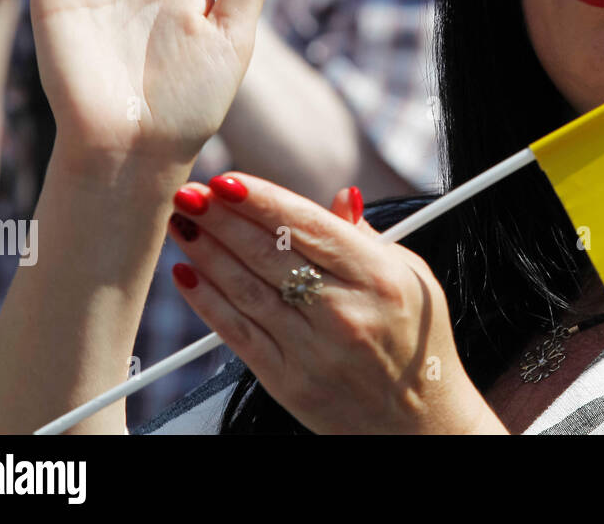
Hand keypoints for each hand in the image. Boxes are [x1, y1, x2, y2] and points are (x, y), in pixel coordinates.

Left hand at [166, 173, 506, 433]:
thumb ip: (367, 239)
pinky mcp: (288, 382)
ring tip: (182, 224)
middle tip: (190, 192)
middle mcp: (345, 312)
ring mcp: (313, 350)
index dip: (261, 200)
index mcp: (379, 278)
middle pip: (269, 254)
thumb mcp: (412, 277)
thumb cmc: (418, 342)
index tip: (227, 180)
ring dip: (206, 253)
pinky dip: (208, 302)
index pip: (308, 226)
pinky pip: (238, 334)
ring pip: (247, 290)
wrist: (421, 423)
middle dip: (222, 218)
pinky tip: (188, 275)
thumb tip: (339, 197)